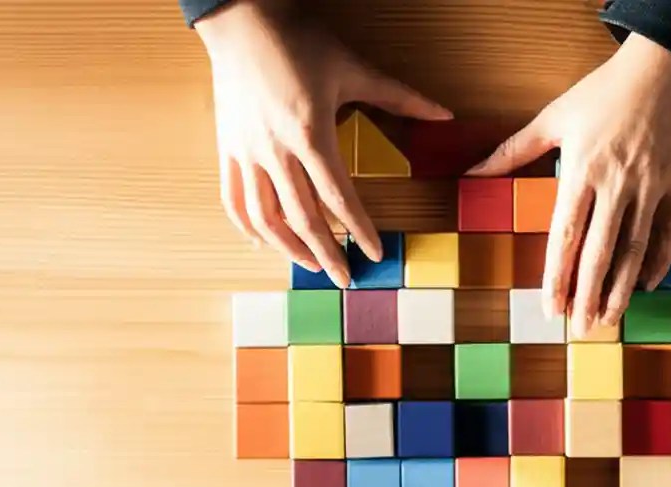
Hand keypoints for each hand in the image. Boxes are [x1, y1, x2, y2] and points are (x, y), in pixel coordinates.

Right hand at [196, 0, 451, 285]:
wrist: (241, 20)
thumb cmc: (299, 42)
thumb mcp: (354, 69)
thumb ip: (401, 97)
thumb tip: (444, 114)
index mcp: (310, 132)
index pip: (338, 195)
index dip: (360, 228)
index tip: (375, 253)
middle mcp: (275, 149)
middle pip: (302, 217)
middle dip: (327, 252)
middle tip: (345, 277)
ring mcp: (246, 152)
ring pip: (265, 216)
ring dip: (288, 247)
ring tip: (311, 264)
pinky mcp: (226, 148)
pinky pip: (233, 199)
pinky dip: (247, 226)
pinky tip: (262, 243)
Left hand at [467, 34, 670, 336]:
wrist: (661, 70)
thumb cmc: (602, 93)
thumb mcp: (552, 118)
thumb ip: (512, 151)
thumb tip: (471, 174)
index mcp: (583, 170)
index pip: (567, 235)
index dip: (558, 276)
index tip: (550, 308)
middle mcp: (617, 185)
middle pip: (601, 252)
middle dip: (588, 295)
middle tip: (578, 329)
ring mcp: (649, 187)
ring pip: (635, 249)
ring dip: (622, 288)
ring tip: (609, 319)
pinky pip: (669, 231)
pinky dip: (660, 260)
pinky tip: (646, 285)